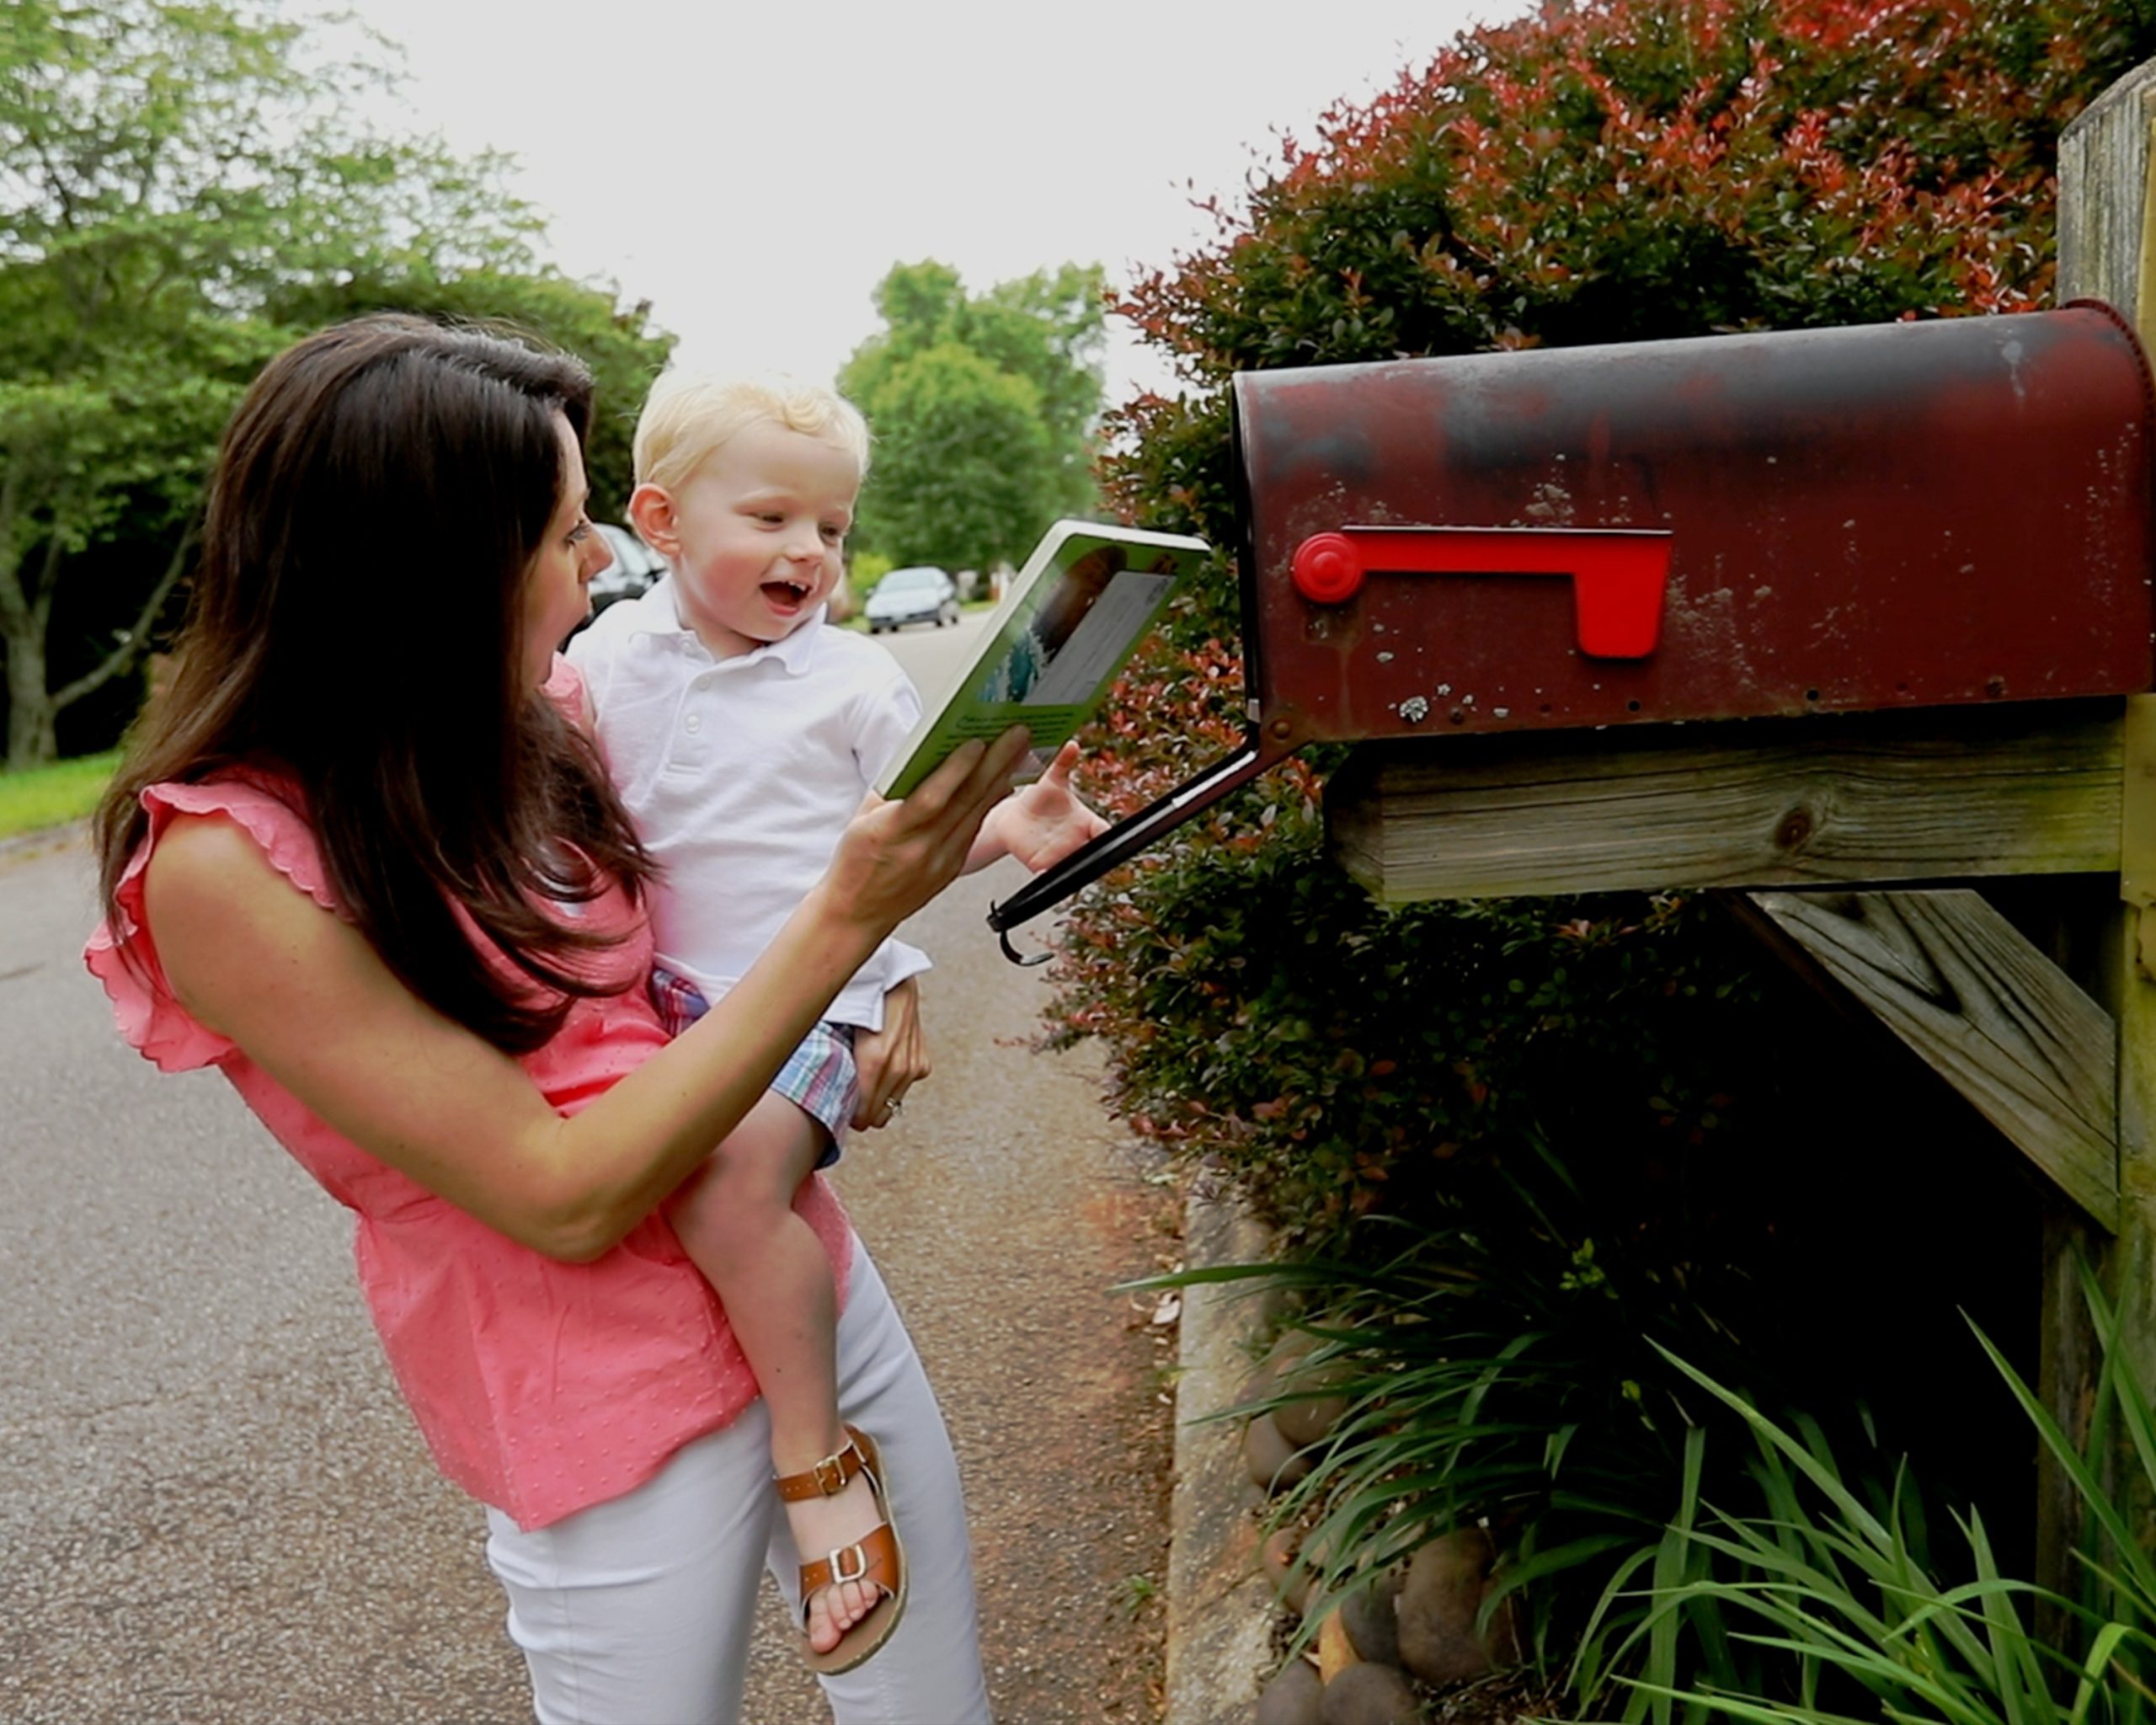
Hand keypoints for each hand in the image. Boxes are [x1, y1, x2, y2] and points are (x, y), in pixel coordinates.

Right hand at [823, 727, 1032, 937]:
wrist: (858, 912)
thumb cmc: (856, 862)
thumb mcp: (862, 820)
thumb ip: (892, 788)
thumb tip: (923, 754)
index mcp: (891, 832)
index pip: (930, 798)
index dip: (956, 770)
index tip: (976, 743)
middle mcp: (921, 848)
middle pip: (964, 801)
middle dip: (994, 763)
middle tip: (1016, 736)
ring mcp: (940, 861)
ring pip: (976, 813)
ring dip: (1000, 778)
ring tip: (1017, 751)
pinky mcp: (950, 868)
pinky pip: (974, 829)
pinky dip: (989, 803)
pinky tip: (1002, 783)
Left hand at [852, 977, 928, 1130]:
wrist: (891, 979)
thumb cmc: (861, 1001)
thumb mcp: (838, 1031)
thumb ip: (837, 1065)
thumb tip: (826, 1092)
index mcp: (875, 1061)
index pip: (862, 1114)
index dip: (848, 1117)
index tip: (839, 1110)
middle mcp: (899, 1068)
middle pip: (879, 1116)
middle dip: (863, 1112)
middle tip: (849, 1101)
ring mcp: (914, 1067)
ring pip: (893, 1106)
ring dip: (878, 1100)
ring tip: (864, 1085)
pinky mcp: (923, 1064)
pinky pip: (904, 1089)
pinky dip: (892, 1085)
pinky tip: (882, 1070)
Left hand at [977, 740, 1109, 872]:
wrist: (1014, 817)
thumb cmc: (1040, 798)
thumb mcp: (1050, 779)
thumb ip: (1061, 762)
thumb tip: (1071, 743)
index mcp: (1085, 822)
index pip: (1103, 831)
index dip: (1107, 834)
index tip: (1105, 833)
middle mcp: (1076, 842)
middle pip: (1091, 854)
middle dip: (1092, 857)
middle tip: (1086, 852)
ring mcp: (1060, 856)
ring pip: (1072, 869)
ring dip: (1071, 870)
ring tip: (1064, 864)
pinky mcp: (1041, 865)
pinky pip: (1047, 876)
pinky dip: (1047, 878)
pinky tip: (1044, 874)